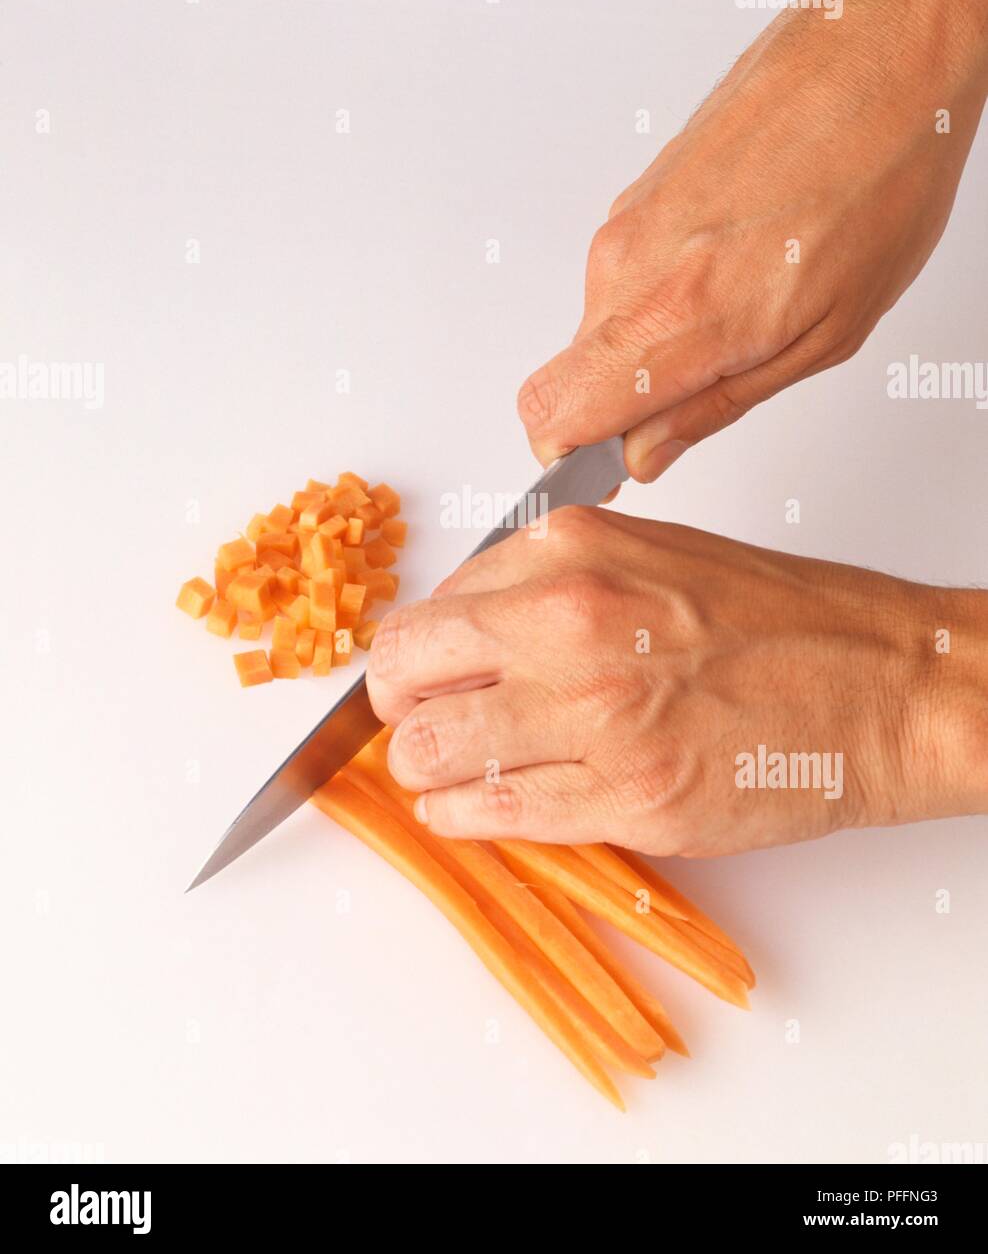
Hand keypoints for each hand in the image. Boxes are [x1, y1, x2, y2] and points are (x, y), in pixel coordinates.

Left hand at [365, 507, 986, 854]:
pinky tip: (478, 808)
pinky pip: (490, 814)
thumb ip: (543, 582)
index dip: (413, 657)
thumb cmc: (779, 618)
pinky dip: (461, 817)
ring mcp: (598, 712)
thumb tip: (461, 627)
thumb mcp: (646, 553)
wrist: (882, 683)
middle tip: (421, 725)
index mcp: (570, 548)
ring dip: (425, 771)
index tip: (420, 681)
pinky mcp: (630, 796)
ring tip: (451, 773)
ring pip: (428, 754)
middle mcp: (571, 621)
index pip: (424, 608)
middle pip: (400, 676)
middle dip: (397, 709)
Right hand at [517, 0, 987, 480]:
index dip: (570, 455)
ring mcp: (625, 223)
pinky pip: (621, 277)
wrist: (886, 48)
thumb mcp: (824, 335)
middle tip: (696, 396)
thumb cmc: (881, 176)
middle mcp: (629, 269)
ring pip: (598, 328)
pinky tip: (735, 266)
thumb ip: (716, 404)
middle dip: (615, 406)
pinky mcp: (636, 192)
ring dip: (650, 344)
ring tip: (741, 312)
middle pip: (565, 378)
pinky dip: (662, 293)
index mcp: (674, 318)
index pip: (551, 416)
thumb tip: (648, 451)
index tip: (610, 463)